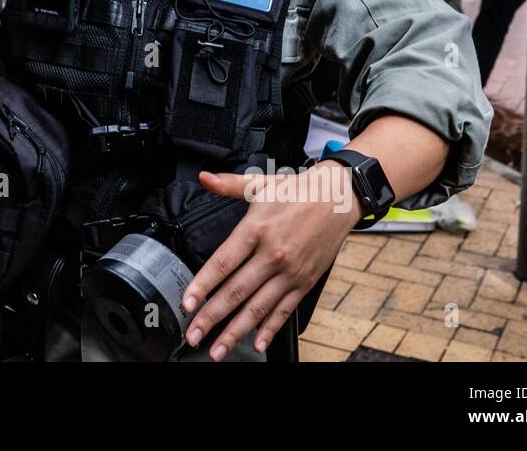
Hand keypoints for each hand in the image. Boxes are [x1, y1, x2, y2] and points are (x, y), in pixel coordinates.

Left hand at [181, 165, 359, 359]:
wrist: (338, 197)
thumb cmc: (297, 191)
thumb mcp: (260, 184)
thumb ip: (228, 184)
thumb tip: (204, 178)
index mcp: (256, 230)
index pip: (223, 263)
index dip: (202, 285)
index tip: (187, 303)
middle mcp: (273, 254)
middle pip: (236, 291)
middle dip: (212, 317)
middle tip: (193, 335)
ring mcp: (290, 272)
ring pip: (258, 307)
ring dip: (236, 331)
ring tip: (218, 349)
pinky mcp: (305, 282)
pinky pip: (284, 310)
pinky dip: (270, 328)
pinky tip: (257, 343)